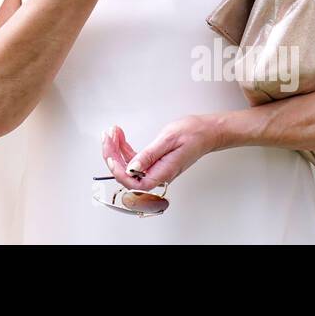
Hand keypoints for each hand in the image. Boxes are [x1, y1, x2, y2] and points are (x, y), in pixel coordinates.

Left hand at [101, 116, 217, 192]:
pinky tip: (121, 137)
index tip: (110, 155)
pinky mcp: (154, 163)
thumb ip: (149, 155)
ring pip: (128, 166)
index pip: (133, 183)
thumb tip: (132, 169)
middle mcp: (158, 175)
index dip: (117, 171)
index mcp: (162, 173)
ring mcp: (155, 170)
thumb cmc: (193, 134)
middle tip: (108, 136)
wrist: (206, 132)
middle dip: (113, 155)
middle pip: (127, 174)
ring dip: (117, 150)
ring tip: (113, 132)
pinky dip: (125, 148)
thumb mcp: (168, 140)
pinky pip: (135, 160)